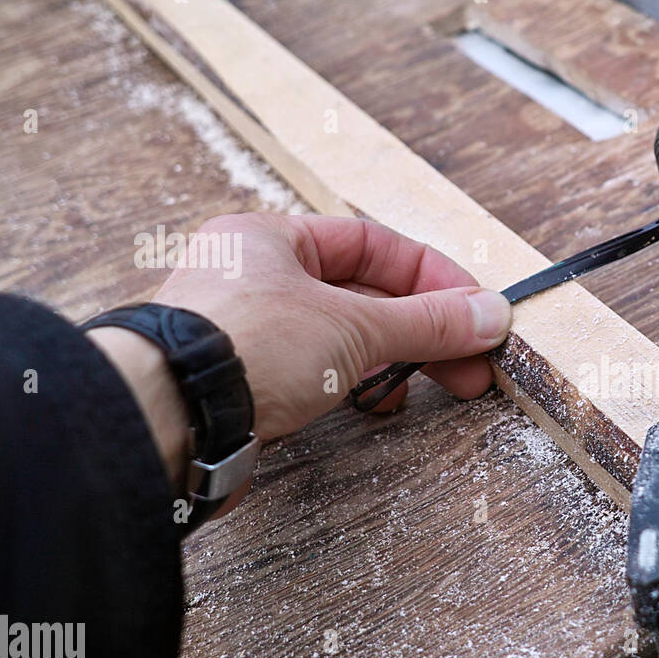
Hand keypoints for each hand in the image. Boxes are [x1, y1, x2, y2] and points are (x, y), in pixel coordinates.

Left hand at [89, 213, 511, 501]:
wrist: (169, 418)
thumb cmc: (246, 348)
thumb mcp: (355, 325)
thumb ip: (427, 322)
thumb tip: (489, 314)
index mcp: (270, 239)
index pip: (372, 244)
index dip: (432, 276)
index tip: (476, 309)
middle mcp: (255, 278)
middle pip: (362, 295)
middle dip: (424, 331)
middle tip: (472, 363)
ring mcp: (248, 334)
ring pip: (341, 338)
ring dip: (393, 361)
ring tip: (434, 387)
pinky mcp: (244, 385)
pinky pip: (316, 376)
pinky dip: (356, 388)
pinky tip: (379, 407)